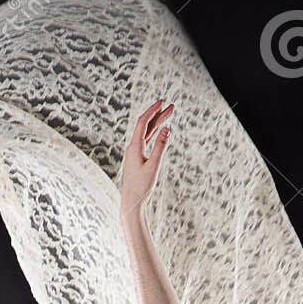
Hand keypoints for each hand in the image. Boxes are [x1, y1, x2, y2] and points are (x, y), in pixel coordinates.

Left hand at [120, 98, 174, 216]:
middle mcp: (133, 147)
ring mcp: (135, 153)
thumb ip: (161, 147)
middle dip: (158, 114)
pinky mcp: (137, 159)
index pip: (143, 122)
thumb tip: (167, 130)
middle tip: (170, 105)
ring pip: (147, 133)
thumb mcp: (154, 166)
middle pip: (146, 125)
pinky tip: (160, 130)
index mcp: (135, 147)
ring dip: (157, 123)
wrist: (131, 201)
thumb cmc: (141, 186)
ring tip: (168, 114)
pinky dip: (154, 133)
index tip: (162, 102)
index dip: (153, 110)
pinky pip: (146, 141)